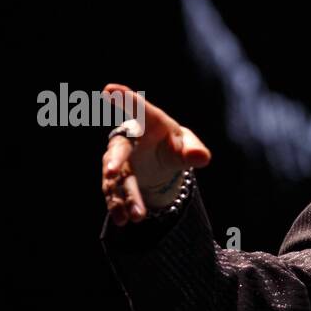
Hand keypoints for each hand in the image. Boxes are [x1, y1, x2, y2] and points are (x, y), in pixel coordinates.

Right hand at [100, 84, 211, 225]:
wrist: (161, 159)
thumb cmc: (175, 144)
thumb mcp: (187, 145)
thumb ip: (194, 149)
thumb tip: (201, 157)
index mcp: (148, 122)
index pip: (138, 109)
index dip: (124, 99)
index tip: (109, 90)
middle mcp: (128, 139)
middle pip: (119, 150)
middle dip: (114, 163)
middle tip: (113, 174)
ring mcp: (119, 161)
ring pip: (117, 178)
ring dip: (124, 197)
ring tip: (137, 216)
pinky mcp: (116, 180)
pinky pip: (114, 192)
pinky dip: (118, 206)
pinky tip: (124, 220)